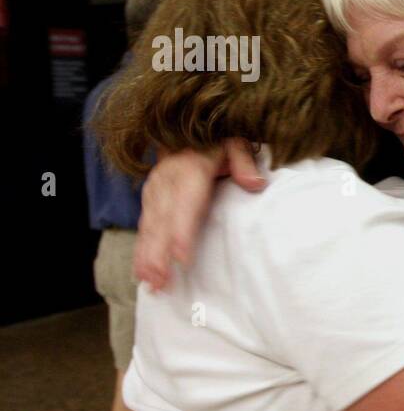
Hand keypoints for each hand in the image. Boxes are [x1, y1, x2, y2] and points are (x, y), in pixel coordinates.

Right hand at [134, 138, 263, 290]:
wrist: (186, 127)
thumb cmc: (217, 140)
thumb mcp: (236, 143)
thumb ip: (244, 161)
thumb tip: (255, 183)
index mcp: (189, 168)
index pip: (185, 203)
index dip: (181, 232)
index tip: (181, 258)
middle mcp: (167, 182)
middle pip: (162, 222)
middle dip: (159, 254)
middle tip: (161, 282)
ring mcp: (155, 192)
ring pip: (149, 228)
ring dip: (147, 257)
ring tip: (151, 284)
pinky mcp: (150, 200)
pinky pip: (144, 228)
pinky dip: (141, 251)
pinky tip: (142, 274)